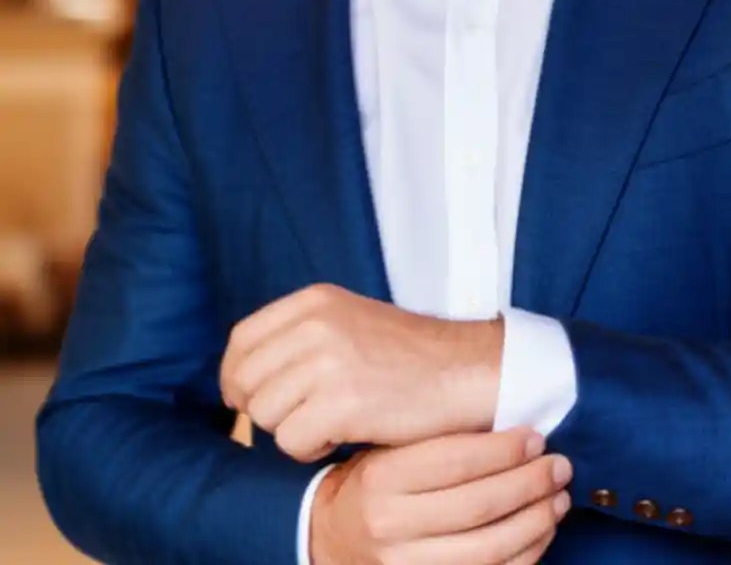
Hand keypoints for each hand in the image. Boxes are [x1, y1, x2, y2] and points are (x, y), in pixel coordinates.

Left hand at [220, 283, 502, 461]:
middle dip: (268, 409)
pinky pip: (290, 442)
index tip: (252, 398)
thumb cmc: (413, 358)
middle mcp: (316, 326)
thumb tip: (239, 375)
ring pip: (265, 416)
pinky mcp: (343, 403)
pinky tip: (345, 436)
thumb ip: (299, 336)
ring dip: (293, 430)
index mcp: (315, 301)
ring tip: (334, 422)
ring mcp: (328, 363)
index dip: (238, 377)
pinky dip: (313, 450)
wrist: (472, 372)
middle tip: (307, 416)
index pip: (241, 341)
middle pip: (246, 382)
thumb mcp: (351, 321)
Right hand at [312, 429, 572, 564]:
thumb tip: (517, 424)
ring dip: (536, 521)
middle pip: (479, 506)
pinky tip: (543, 529)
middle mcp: (388, 525)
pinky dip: (527, 552)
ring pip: (490, 548)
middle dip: (531, 483)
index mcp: (380, 479)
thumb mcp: (393, 449)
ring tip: (559, 498)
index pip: (456, 461)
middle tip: (560, 466)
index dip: (505, 450)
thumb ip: (441, 437)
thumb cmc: (378, 482)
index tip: (537, 437)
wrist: (336, 537)